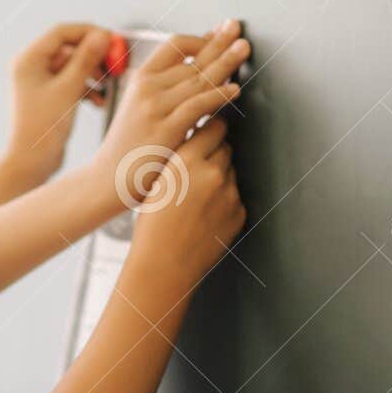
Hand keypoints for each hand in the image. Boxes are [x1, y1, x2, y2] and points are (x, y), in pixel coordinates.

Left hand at [6, 23, 112, 181]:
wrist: (31, 162)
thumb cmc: (42, 128)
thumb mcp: (68, 89)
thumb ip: (86, 59)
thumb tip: (101, 35)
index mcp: (29, 60)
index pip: (62, 32)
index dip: (89, 32)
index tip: (111, 39)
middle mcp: (31, 67)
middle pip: (69, 48)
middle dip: (93, 55)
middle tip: (114, 62)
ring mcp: (39, 82)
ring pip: (72, 66)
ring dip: (92, 73)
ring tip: (107, 84)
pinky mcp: (48, 96)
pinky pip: (71, 82)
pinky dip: (86, 88)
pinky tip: (99, 100)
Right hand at [96, 20, 249, 208]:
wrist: (106, 180)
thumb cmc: (127, 148)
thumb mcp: (138, 108)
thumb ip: (162, 90)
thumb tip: (195, 74)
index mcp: (140, 79)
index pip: (174, 45)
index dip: (200, 38)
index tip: (218, 35)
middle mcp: (146, 88)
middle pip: (191, 58)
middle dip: (218, 41)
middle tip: (237, 27)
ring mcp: (155, 108)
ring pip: (198, 78)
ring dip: (225, 61)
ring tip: (244, 49)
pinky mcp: (165, 130)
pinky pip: (198, 106)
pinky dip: (218, 95)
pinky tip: (234, 89)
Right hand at [127, 116, 245, 292]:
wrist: (164, 265)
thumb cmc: (152, 224)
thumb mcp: (157, 182)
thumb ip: (180, 157)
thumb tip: (198, 138)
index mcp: (187, 161)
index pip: (214, 127)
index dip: (211, 127)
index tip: (209, 127)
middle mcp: (213, 174)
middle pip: (225, 147)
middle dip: (215, 151)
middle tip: (200, 165)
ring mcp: (230, 195)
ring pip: (231, 172)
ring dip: (220, 176)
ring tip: (199, 195)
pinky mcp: (239, 213)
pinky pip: (235, 196)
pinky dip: (225, 200)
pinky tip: (206, 213)